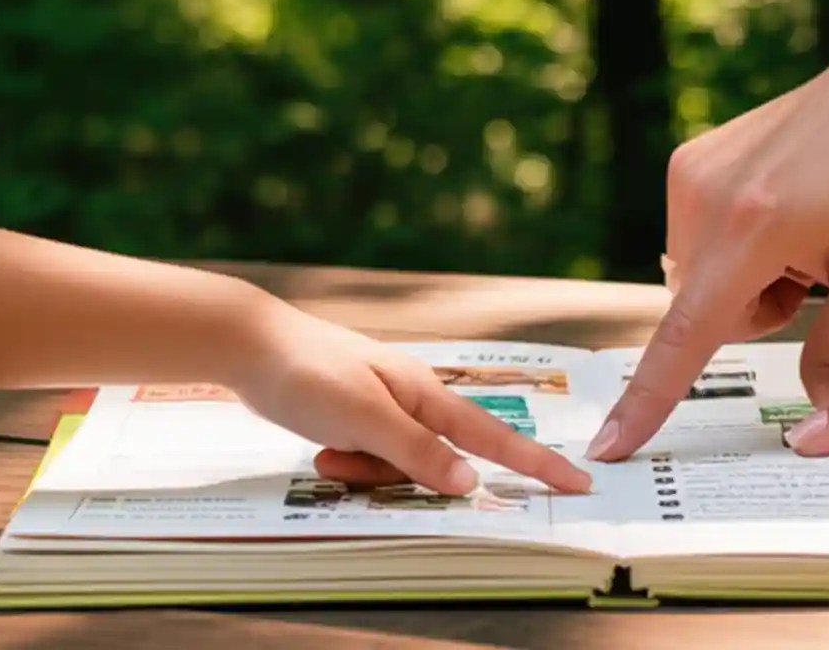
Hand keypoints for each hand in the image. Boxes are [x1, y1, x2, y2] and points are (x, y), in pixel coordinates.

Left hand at [231, 302, 591, 494]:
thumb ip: (419, 453)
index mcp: (427, 396)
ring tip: (325, 449)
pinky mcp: (360, 417)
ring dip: (363, 471)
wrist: (249, 345)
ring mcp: (387, 408)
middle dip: (397, 478)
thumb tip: (472, 483)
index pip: (494, 438)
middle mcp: (414, 401)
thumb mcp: (365, 419)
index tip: (579, 482)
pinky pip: (371, 460)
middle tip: (345, 458)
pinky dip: (347, 463)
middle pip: (434, 464)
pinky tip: (320, 446)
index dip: (536, 464)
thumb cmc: (308, 374)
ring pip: (398, 468)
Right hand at [587, 34, 828, 460]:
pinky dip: (734, 246)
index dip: (648, 401)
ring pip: (697, 279)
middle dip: (753, 311)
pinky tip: (782, 207)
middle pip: (702, 311)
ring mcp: (689, 173)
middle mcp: (703, 198)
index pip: (688, 336)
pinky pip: (695, 240)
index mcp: (754, 230)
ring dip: (743, 280)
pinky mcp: (687, 160)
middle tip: (814, 270)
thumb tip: (820, 422)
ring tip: (800, 232)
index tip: (607, 446)